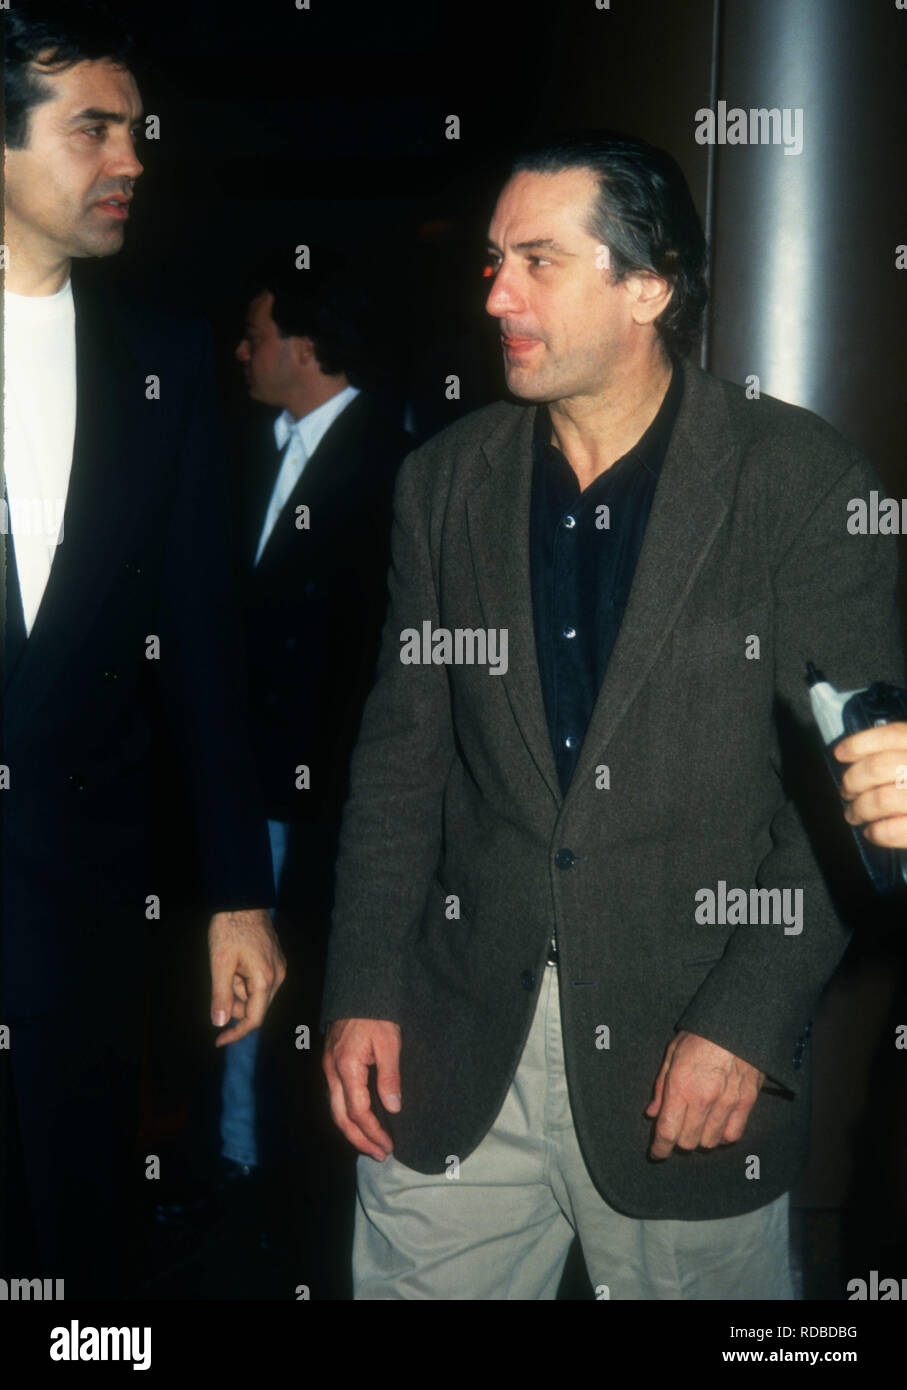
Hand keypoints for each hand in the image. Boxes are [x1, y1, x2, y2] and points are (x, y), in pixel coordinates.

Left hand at [208, 908, 285, 1045]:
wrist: (242, 900)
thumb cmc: (230, 929)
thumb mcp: (220, 963)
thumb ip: (221, 995)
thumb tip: (220, 1023)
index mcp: (265, 979)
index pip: (254, 1019)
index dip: (236, 1032)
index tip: (218, 1040)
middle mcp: (278, 976)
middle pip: (255, 1007)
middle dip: (235, 1002)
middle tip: (221, 979)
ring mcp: (279, 967)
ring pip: (256, 994)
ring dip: (239, 988)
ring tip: (229, 964)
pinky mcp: (276, 960)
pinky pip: (260, 981)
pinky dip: (244, 979)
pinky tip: (236, 961)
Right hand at [323, 1018, 401, 1159]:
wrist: (360, 990)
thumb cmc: (376, 1014)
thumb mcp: (389, 1043)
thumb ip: (390, 1077)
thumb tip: (393, 1108)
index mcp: (346, 1068)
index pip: (358, 1112)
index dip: (373, 1132)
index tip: (388, 1145)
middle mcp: (332, 1072)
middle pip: (341, 1117)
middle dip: (360, 1140)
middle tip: (380, 1154)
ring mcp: (329, 1068)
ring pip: (336, 1109)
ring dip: (353, 1130)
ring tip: (372, 1144)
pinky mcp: (331, 1063)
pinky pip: (337, 1097)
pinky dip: (349, 1114)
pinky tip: (361, 1119)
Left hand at [645, 1030, 764, 1158]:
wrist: (737, 1022)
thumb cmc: (701, 1035)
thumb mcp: (672, 1054)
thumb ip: (660, 1087)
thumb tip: (652, 1113)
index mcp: (680, 1086)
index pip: (667, 1131)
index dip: (659, 1148)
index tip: (657, 1153)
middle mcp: (703, 1099)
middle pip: (687, 1142)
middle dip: (678, 1141)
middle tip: (678, 1131)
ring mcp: (726, 1102)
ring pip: (709, 1142)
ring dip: (700, 1138)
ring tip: (697, 1125)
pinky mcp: (746, 1102)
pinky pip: (733, 1135)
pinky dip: (723, 1136)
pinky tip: (717, 1125)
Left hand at [835, 721, 906, 847]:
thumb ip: (906, 753)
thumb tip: (862, 758)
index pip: (894, 734)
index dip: (861, 742)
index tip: (840, 753)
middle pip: (879, 768)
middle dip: (854, 780)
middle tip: (846, 791)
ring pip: (881, 799)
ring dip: (859, 809)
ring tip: (854, 814)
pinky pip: (895, 829)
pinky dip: (876, 832)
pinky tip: (872, 832)